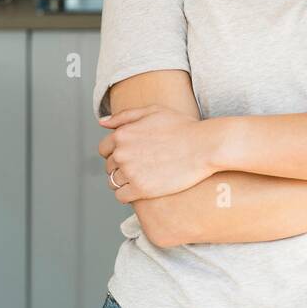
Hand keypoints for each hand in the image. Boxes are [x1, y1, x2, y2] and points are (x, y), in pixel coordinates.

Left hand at [98, 104, 222, 202]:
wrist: (205, 146)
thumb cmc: (183, 127)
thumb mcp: (154, 111)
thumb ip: (125, 115)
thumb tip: (101, 122)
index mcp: (122, 134)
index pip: (104, 149)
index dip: (117, 152)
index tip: (134, 154)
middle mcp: (122, 153)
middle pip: (109, 166)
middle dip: (122, 166)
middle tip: (144, 165)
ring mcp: (130, 172)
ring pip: (113, 182)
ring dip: (125, 181)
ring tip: (145, 176)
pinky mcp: (141, 189)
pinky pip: (121, 196)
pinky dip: (128, 194)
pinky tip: (144, 188)